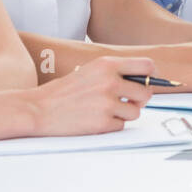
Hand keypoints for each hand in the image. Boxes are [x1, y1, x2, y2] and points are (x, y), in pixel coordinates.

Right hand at [29, 55, 155, 135]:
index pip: (147, 66)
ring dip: (124, 114)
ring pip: (135, 112)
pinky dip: (111, 125)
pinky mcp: (102, 123)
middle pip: (146, 93)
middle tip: (126, 102)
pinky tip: (95, 120)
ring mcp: (107, 103)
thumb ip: (116, 72)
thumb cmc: (63, 91)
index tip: (150, 82)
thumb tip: (144, 81)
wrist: (38, 109)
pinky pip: (121, 126)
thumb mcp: (91, 70)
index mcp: (107, 64)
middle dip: (138, 100)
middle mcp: (110, 82)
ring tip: (104, 110)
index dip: (153, 76)